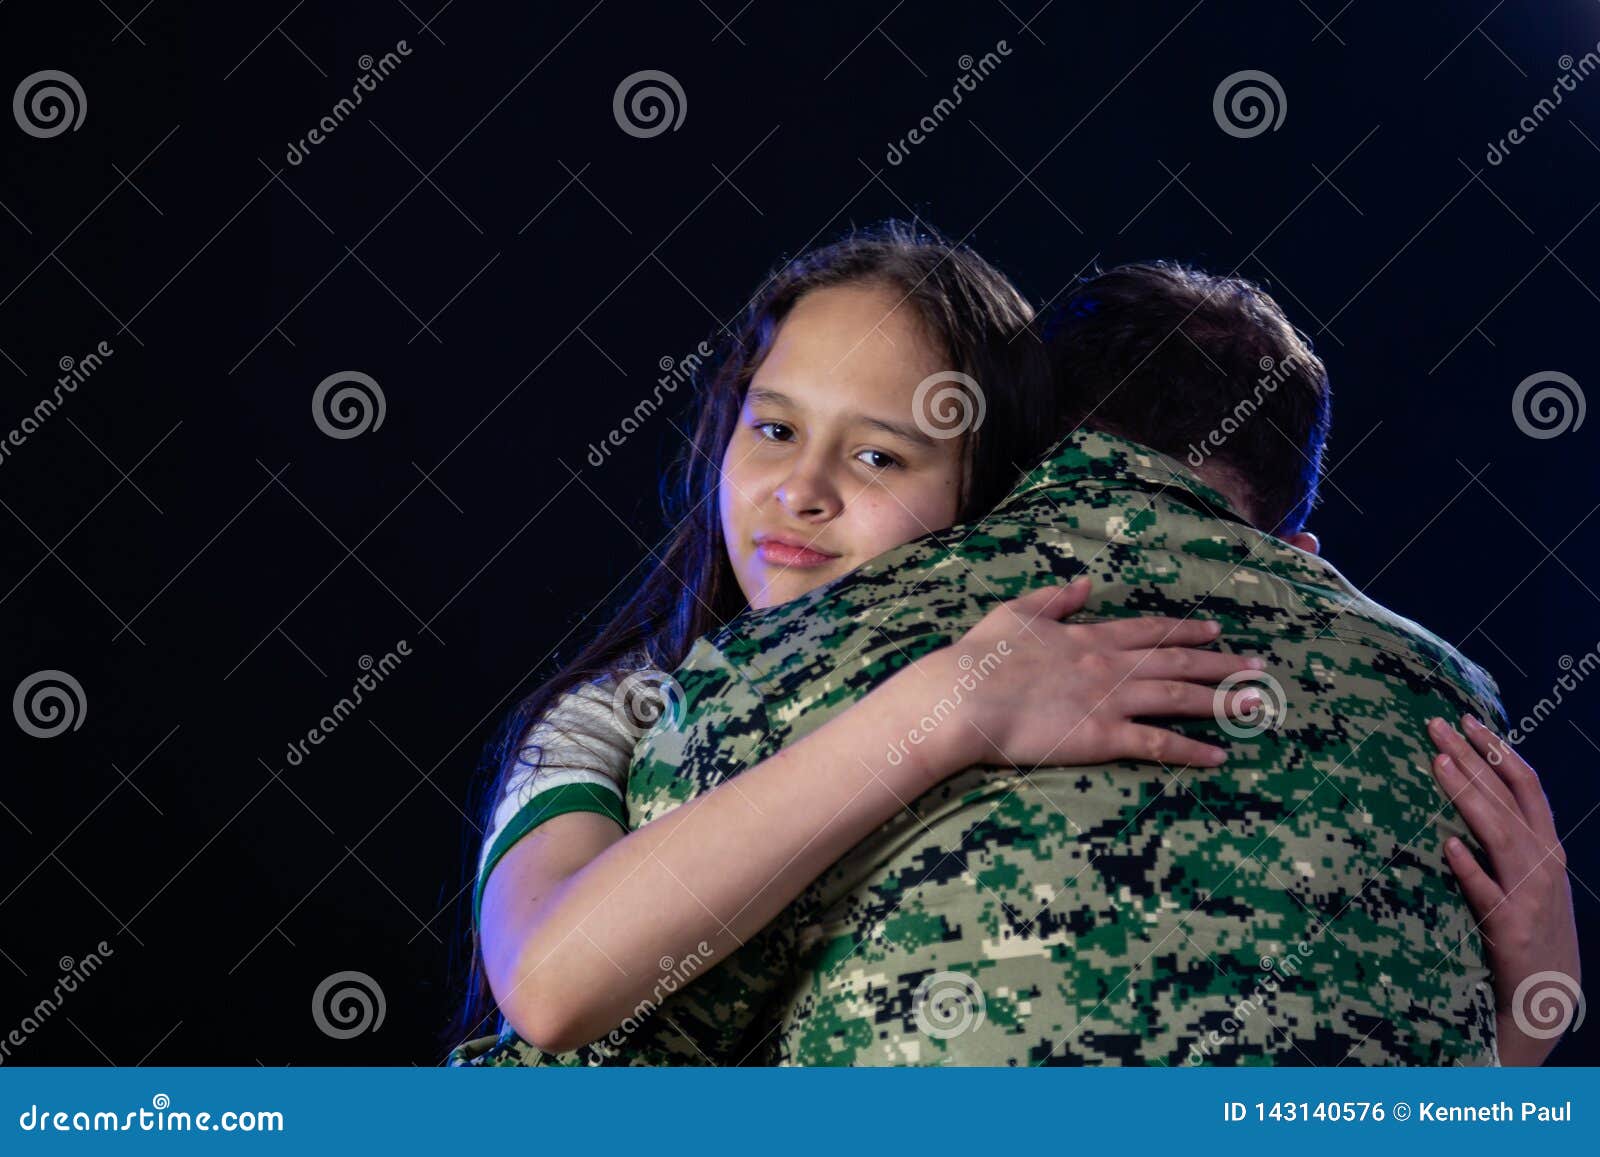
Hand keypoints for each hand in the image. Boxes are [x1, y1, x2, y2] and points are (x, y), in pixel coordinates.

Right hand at [930, 578, 1265, 772]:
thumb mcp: (1016, 614)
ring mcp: (1110, 700)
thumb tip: (1084, 583)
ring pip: (1178, 697)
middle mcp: (1109, 665)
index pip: (1150, 631)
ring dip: (1221, 701)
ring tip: (1255, 705)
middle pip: (1178, 661)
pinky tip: (1219, 756)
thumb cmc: (981, 657)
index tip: (1216, 630)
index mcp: (1089, 636)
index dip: (1186, 630)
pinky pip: (1157, 743)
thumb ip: (1054, 599)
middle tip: (1257, 667)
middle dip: (1221, 664)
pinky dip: (1191, 749)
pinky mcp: (1103, 737)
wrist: (964, 697)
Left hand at [1428, 714, 1579, 1064]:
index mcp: (1547, 847)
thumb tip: (1471, 794)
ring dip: (1467, 797)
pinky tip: (1448, 846)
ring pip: (1499, 835)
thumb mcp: (1530, 876)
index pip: (1525, 786)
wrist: (1548, 997)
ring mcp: (1529, 895)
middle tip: (1435, 726)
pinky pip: (1488, 894)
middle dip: (1472, 759)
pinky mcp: (1511, 929)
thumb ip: (1508, 838)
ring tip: (1437, 764)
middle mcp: (1543, 864)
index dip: (1498, 751)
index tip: (1465, 720)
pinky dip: (1470, 868)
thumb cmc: (1532, 928)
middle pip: (1507, 800)